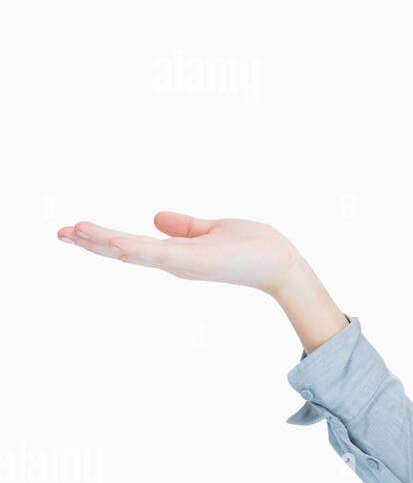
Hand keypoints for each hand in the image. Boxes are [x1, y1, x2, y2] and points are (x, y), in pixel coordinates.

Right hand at [56, 212, 303, 296]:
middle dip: (92, 243)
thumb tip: (156, 218)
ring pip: (133, 252)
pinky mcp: (194, 262)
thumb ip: (185, 226)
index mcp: (177, 254)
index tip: (75, 229)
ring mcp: (182, 264)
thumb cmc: (256, 248)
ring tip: (72, 232)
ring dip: (102, 243)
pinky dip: (132, 247)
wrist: (283, 264)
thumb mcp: (214, 230)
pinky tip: (109, 240)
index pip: (133, 246)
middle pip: (125, 252)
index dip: (104, 239)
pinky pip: (156, 253)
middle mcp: (175, 262)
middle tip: (59, 232)